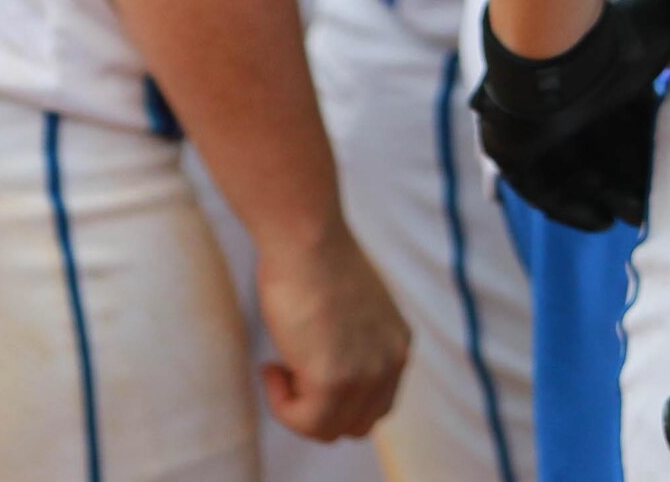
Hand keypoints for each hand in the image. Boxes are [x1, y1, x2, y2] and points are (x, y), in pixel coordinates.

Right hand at [256, 222, 408, 440]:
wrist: (308, 240)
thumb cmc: (317, 263)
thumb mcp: (351, 310)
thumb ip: (352, 343)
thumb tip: (327, 365)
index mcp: (397, 344)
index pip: (376, 404)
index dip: (337, 399)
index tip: (306, 370)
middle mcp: (392, 361)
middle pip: (358, 424)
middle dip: (320, 411)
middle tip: (290, 376)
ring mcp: (367, 373)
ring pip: (330, 429)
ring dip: (298, 410)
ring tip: (280, 369)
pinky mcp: (336, 381)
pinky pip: (305, 423)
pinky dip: (281, 405)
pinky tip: (272, 367)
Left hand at [472, 0, 669, 232]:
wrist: (553, 51)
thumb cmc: (611, 42)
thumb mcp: (664, 27)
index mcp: (601, 77)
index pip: (630, 121)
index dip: (652, 149)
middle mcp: (570, 103)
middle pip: (606, 151)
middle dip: (633, 179)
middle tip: (659, 205)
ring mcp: (540, 130)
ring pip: (579, 172)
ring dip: (609, 195)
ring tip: (638, 217)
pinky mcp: (514, 154)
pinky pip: (543, 190)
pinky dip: (571, 208)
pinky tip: (601, 221)